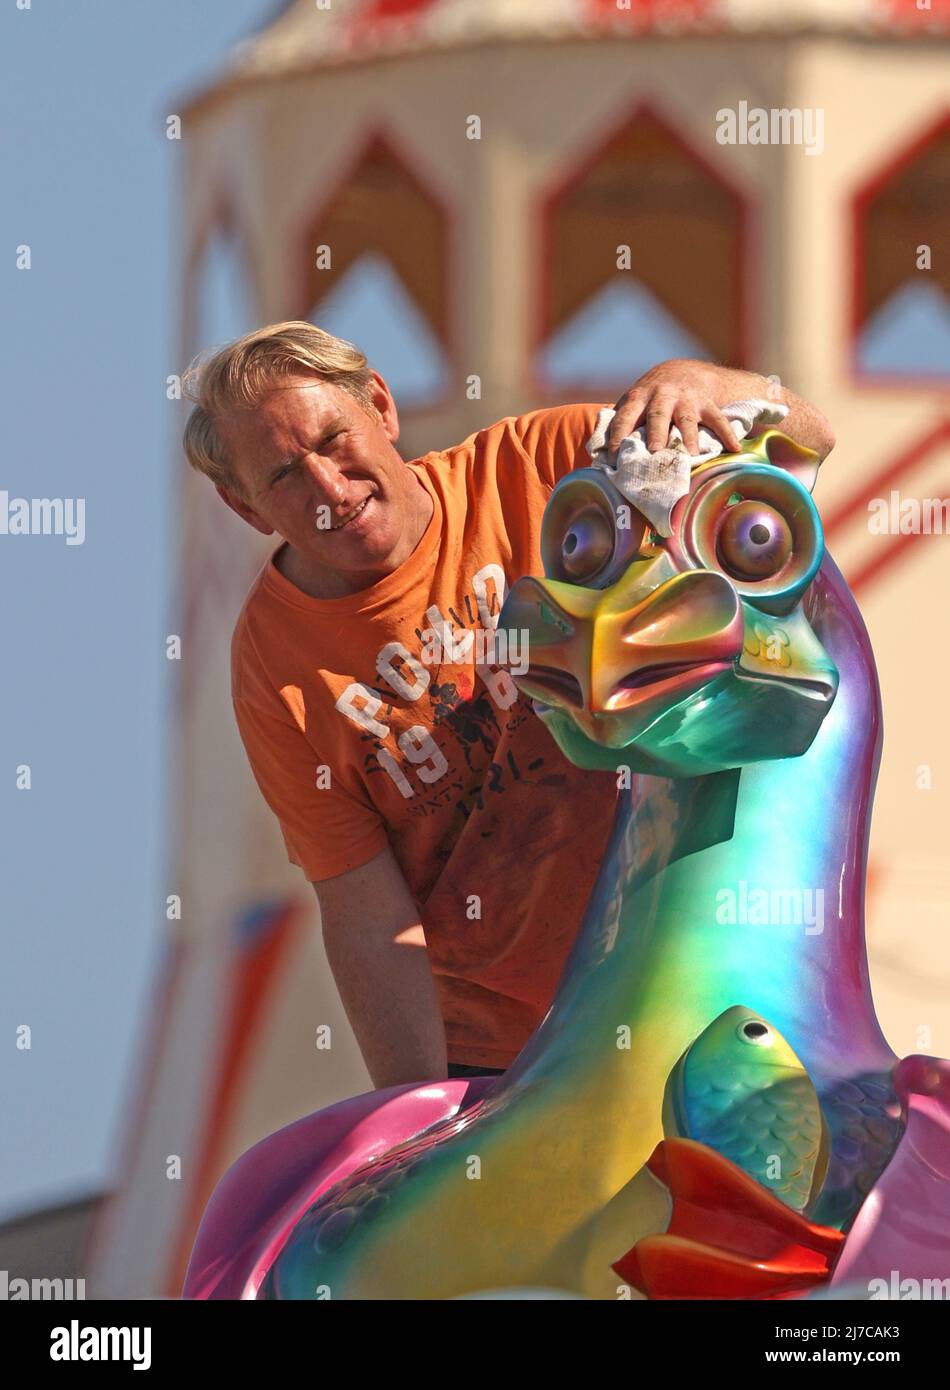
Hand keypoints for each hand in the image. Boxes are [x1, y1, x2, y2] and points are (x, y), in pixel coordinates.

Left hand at [607, 360, 742, 457]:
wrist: (683, 372)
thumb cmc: (650, 397)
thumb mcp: (633, 402)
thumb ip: (620, 422)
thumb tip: (596, 454)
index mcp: (639, 397)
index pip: (625, 417)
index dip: (618, 436)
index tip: (614, 456)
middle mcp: (662, 395)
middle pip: (658, 414)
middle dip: (656, 433)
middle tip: (655, 452)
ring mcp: (686, 399)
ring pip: (687, 419)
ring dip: (689, 436)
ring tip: (691, 455)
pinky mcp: (707, 403)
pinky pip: (718, 419)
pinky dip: (726, 434)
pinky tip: (735, 450)